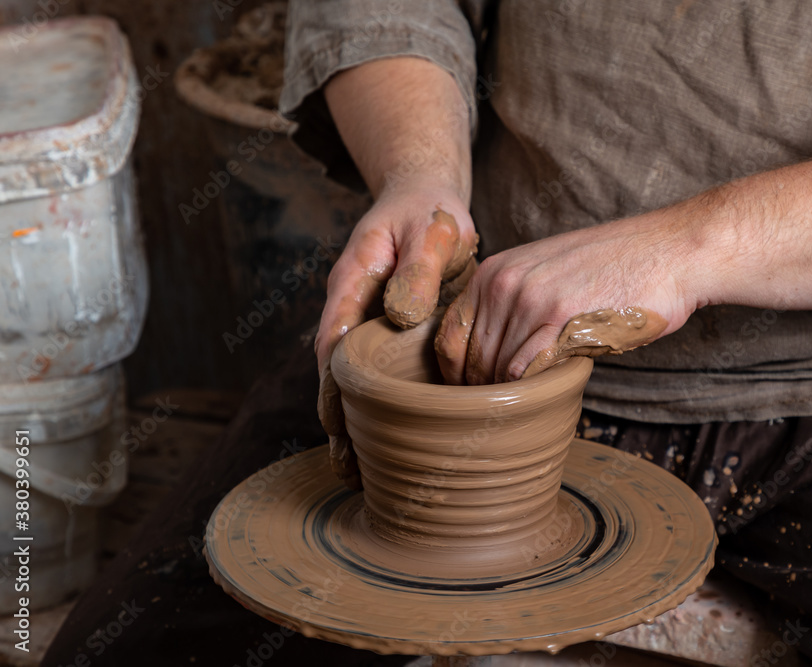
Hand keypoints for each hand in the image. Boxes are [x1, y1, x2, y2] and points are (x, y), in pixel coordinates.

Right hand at [316, 182, 476, 484]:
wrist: (427, 199)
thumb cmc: (430, 212)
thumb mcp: (431, 231)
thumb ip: (418, 270)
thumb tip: (401, 316)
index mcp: (353, 282)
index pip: (333, 342)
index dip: (332, 386)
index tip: (337, 426)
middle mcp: (352, 308)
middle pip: (334, 372)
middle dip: (337, 421)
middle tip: (348, 470)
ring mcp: (368, 323)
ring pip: (353, 379)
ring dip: (355, 422)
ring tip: (362, 474)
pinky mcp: (388, 333)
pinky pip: (378, 374)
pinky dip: (380, 407)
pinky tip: (391, 440)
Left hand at [434, 214, 699, 384]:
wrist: (669, 252)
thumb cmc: (613, 269)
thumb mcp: (546, 273)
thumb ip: (512, 306)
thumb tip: (486, 358)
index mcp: (493, 271)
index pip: (449, 337)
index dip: (455, 375)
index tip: (472, 395)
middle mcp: (503, 282)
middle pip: (470, 359)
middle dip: (481, 391)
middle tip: (500, 412)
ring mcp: (530, 299)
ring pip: (496, 370)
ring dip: (507, 396)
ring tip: (523, 408)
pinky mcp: (562, 319)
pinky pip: (525, 371)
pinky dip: (529, 391)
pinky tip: (545, 396)